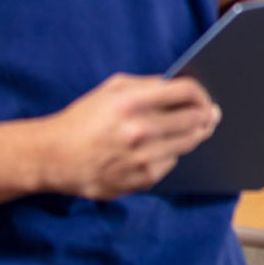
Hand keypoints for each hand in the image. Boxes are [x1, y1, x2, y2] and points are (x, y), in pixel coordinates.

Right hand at [37, 74, 221, 199]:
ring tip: (197, 128)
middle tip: (210, 114)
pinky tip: (162, 148)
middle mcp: (140, 131)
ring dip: (195, 135)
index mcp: (132, 103)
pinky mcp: (141, 179)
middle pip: (195, 120)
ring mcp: (142, 158)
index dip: (202, 93)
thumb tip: (180, 86)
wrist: (52, 158)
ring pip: (188, 143)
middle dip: (206, 115)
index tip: (204, 96)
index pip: (187, 92)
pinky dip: (171, 155)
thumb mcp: (110, 90)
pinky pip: (171, 164)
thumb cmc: (82, 119)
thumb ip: (147, 85)